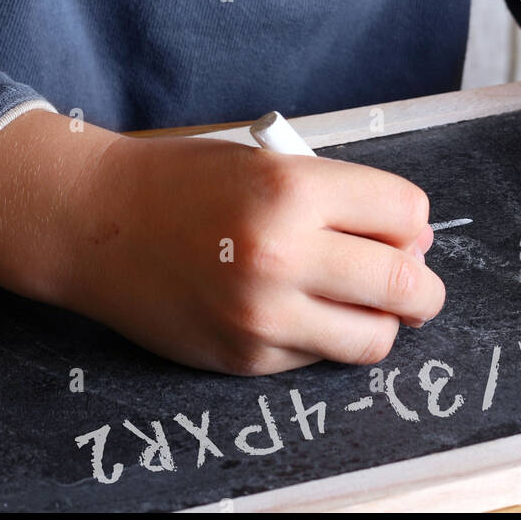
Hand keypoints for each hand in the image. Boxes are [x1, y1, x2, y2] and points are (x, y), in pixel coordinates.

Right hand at [68, 132, 443, 375]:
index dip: (411, 219)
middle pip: (406, 284)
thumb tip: (415, 241)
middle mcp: (284, 255)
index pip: (407, 212)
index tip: (401, 224)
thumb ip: (343, 198)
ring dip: (381, 319)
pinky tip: (301, 308)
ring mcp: (264, 315)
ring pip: (375, 337)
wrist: (99, 222)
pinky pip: (320, 357)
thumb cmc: (187, 182)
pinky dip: (325, 337)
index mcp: (294, 189)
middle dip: (421, 284)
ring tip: (360, 299)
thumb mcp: (270, 162)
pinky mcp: (246, 357)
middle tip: (414, 281)